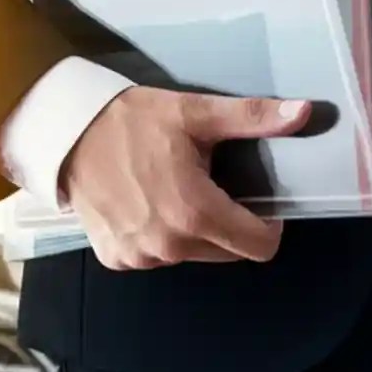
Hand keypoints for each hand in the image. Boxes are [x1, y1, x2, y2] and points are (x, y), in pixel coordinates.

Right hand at [61, 86, 311, 270]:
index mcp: (196, 214)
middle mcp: (170, 246)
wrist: (65, 132)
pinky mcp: (116, 258)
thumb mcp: (195, 113)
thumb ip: (252, 118)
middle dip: (227, 224)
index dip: (267, 224)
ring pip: (190, 255)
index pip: (260, 246)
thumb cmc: (132, 121)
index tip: (254, 200)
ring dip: (191, 232)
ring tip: (169, 192)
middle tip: (206, 186)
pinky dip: (156, 237)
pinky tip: (141, 205)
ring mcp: (140, 256)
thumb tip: (305, 112)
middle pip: (227, 252)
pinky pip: (154, 256)